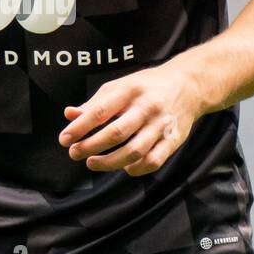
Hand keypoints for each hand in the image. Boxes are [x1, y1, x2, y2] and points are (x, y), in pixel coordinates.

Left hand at [57, 60, 200, 176]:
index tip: (64, 139)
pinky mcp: (173, 139)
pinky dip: (137, 168)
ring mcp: (162, 125)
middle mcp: (147, 107)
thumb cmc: (146, 87)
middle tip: (74, 153)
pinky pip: (154, 161)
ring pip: (134, 151)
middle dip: (91, 146)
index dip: (80, 127)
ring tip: (92, 163)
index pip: (101, 111)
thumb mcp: (120, 86)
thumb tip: (69, 115)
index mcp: (130, 90)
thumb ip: (95, 103)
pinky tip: (124, 167)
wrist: (189, 85)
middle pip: (116, 133)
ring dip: (110, 162)